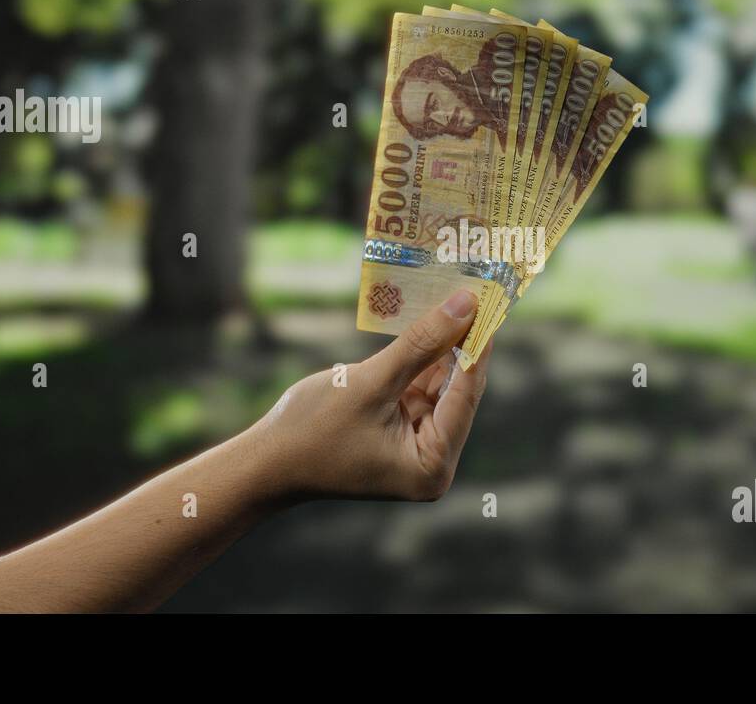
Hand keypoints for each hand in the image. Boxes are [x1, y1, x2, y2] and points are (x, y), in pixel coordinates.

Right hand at [256, 290, 490, 502]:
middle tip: (479, 291)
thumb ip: (421, 344)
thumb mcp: (371, 382)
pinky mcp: (401, 429)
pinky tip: (433, 317)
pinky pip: (420, 386)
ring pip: (441, 383)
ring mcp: (417, 444)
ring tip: (460, 295)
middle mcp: (433, 459)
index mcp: (433, 465)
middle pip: (458, 389)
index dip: (478, 344)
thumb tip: (465, 305)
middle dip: (464, 341)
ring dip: (445, 343)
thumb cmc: (312, 429)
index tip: (490, 302)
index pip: (466, 395)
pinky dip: (423, 355)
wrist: (265, 460)